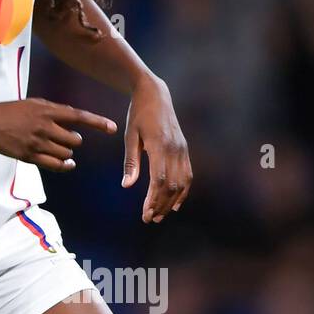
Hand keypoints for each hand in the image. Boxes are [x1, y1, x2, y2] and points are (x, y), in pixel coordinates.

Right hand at [0, 98, 117, 170]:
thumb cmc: (9, 111)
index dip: (97, 122)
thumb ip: (53, 111)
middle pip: (74, 140)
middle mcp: (44, 126)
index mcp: (46, 110)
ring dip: (67, 153)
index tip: (112, 128)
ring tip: (58, 148)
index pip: (78, 116)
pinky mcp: (29, 156)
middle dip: (74, 141)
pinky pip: (55, 165)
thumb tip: (73, 119)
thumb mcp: (32, 104)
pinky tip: (67, 164)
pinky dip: (64, 165)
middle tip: (68, 138)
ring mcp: (37, 142)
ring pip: (66, 154)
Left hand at [122, 77, 191, 222]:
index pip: (159, 180)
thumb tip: (126, 186)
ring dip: (171, 201)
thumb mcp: (129, 136)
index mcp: (159, 146)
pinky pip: (187, 175)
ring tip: (160, 215)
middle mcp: (175, 149)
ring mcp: (182, 149)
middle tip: (150, 219)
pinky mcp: (184, 149)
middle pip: (172, 185)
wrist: (155, 94)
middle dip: (161, 205)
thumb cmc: (138, 114)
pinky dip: (183, 191)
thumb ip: (131, 162)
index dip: (154, 199)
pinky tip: (175, 204)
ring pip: (182, 183)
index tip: (145, 214)